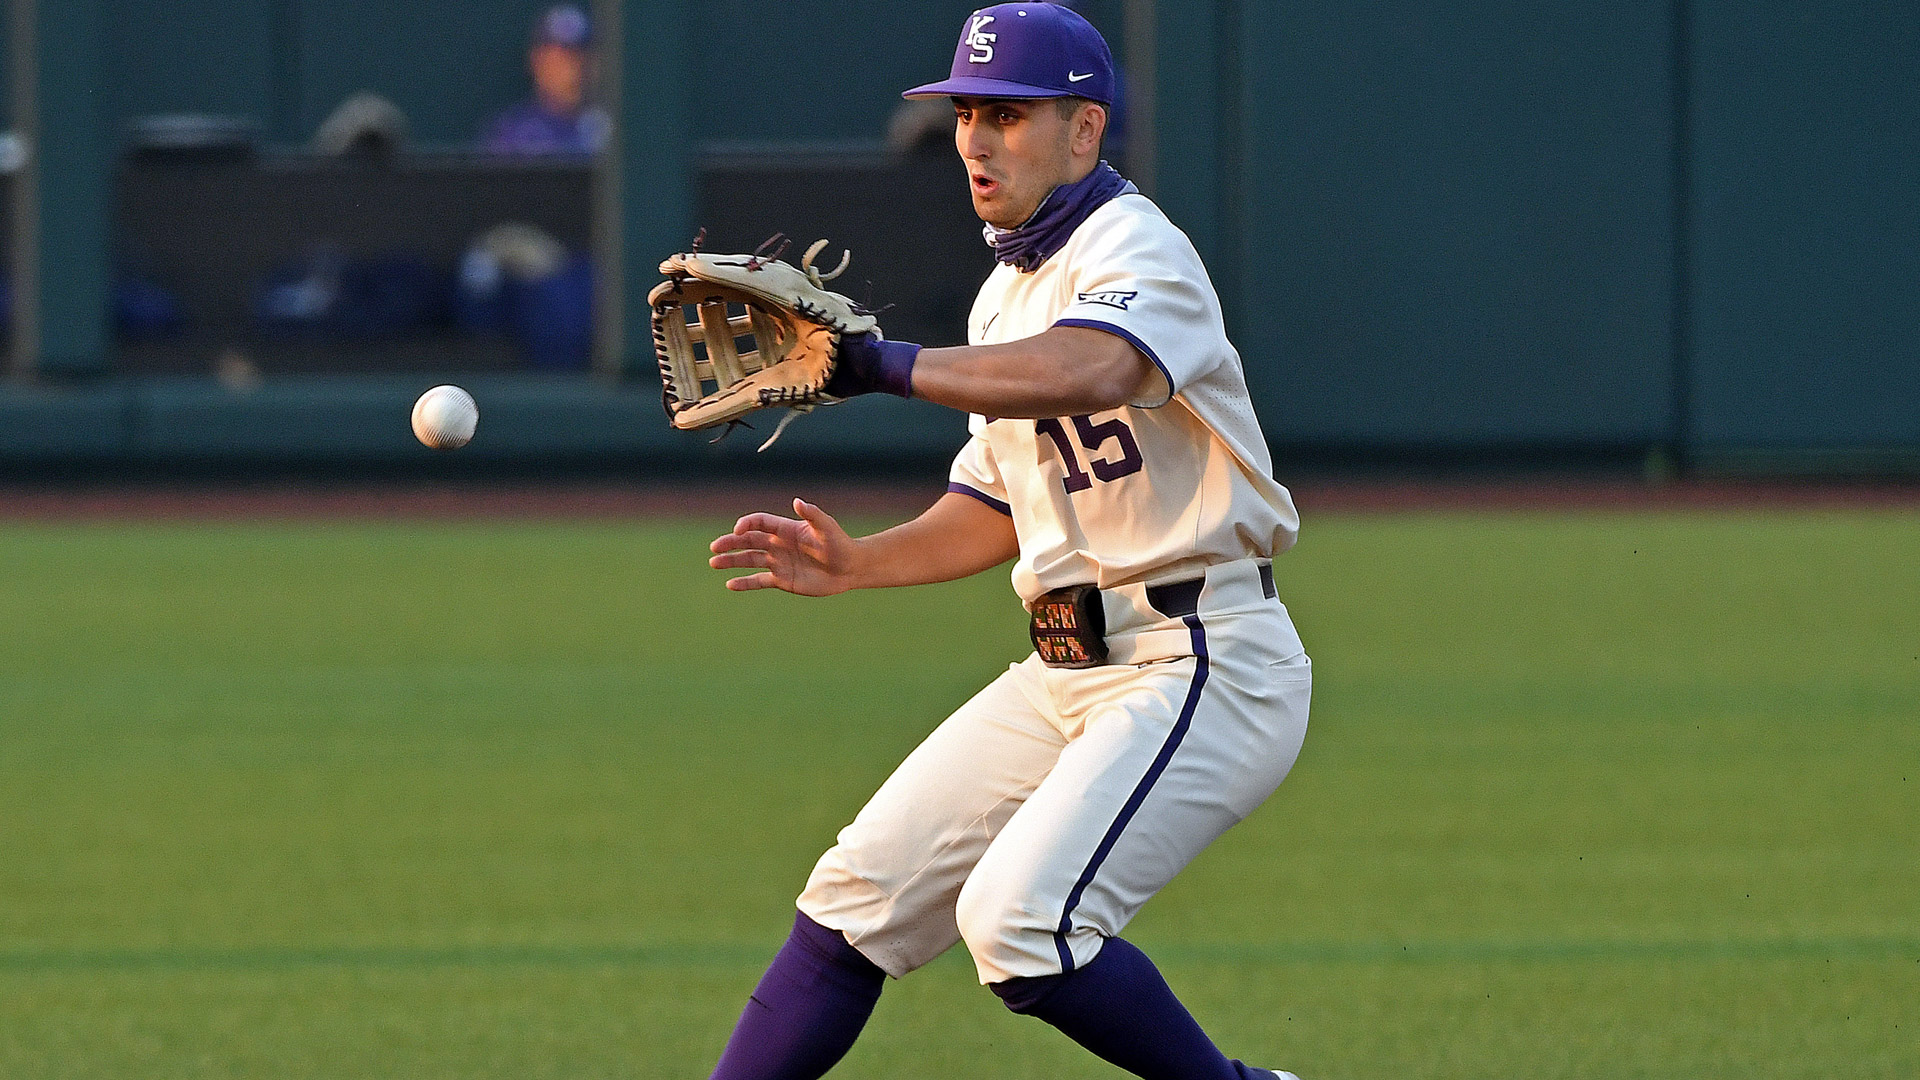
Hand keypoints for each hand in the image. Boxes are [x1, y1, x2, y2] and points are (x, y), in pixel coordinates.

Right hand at [709, 498, 861, 594]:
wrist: (849, 568)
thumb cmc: (840, 544)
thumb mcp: (827, 528)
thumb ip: (812, 515)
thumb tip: (797, 501)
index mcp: (786, 529)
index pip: (760, 523)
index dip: (747, 524)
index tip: (738, 531)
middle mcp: (778, 544)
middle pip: (749, 541)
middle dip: (731, 543)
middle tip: (714, 547)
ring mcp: (779, 562)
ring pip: (749, 560)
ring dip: (731, 561)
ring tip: (714, 563)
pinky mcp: (782, 580)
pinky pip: (759, 581)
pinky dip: (744, 583)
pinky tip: (730, 584)